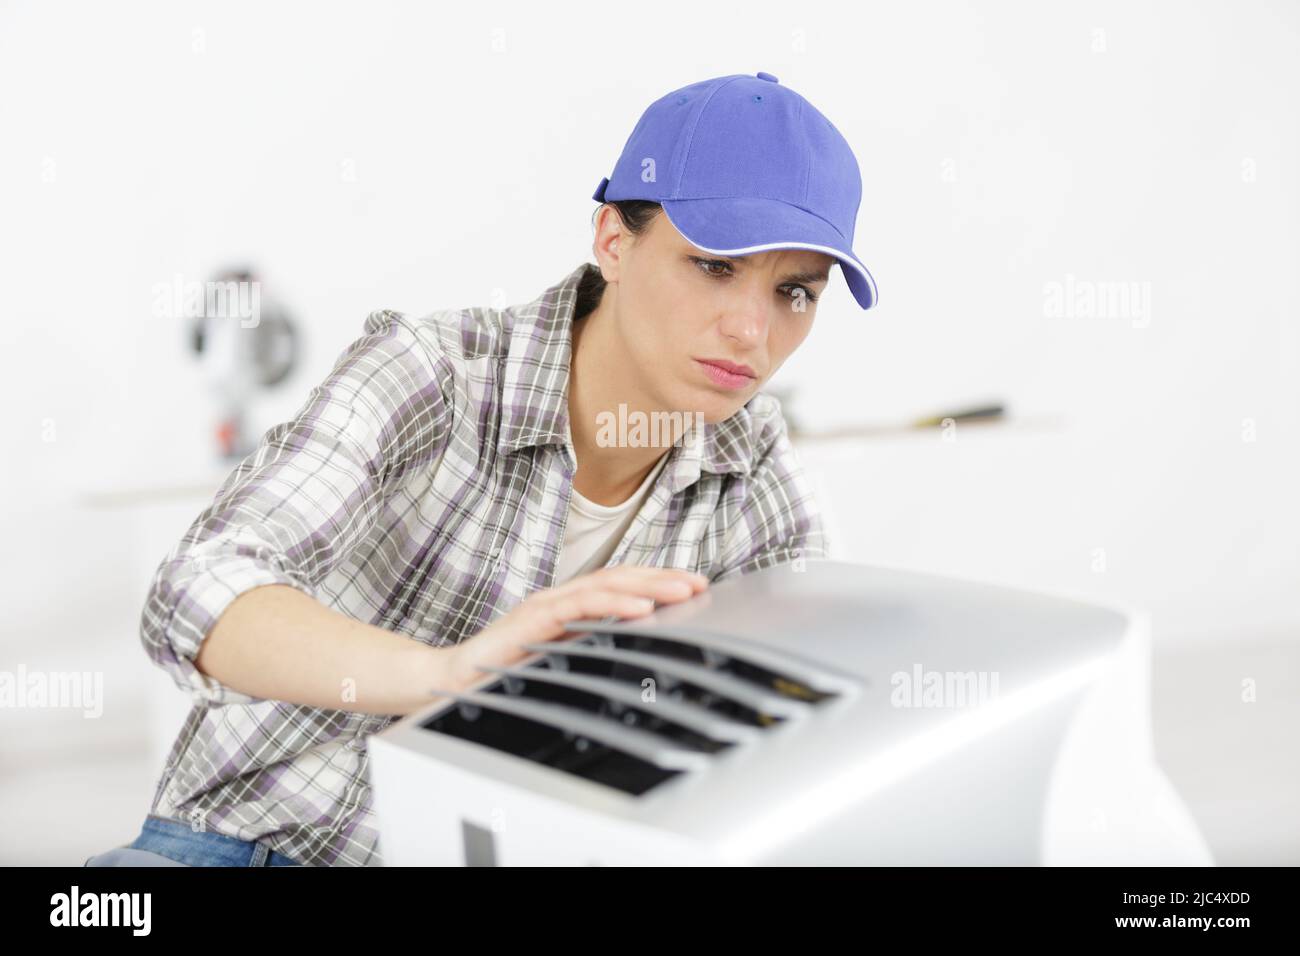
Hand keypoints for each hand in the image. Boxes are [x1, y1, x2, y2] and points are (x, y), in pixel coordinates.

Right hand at [441, 566, 708, 692]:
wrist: (451, 681)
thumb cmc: (503, 672)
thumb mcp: (558, 659)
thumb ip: (589, 647)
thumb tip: (636, 650)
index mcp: (567, 604)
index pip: (620, 583)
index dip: (657, 581)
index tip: (695, 586)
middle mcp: (558, 597)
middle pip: (619, 577)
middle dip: (662, 578)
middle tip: (700, 584)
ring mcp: (545, 605)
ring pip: (605, 586)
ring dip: (647, 587)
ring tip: (681, 592)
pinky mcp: (532, 620)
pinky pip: (579, 608)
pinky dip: (613, 606)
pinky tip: (640, 610)